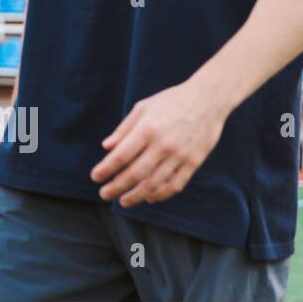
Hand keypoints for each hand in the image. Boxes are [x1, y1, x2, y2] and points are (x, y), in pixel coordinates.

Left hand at [90, 80, 226, 206]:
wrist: (208, 99)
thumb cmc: (170, 102)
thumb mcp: (143, 108)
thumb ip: (124, 129)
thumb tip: (106, 148)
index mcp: (147, 129)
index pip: (122, 155)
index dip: (106, 169)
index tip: (95, 177)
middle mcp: (163, 144)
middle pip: (136, 173)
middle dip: (117, 187)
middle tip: (104, 194)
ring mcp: (180, 155)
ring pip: (155, 183)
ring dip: (137, 195)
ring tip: (123, 202)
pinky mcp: (194, 162)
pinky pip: (176, 184)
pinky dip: (161, 194)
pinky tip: (149, 198)